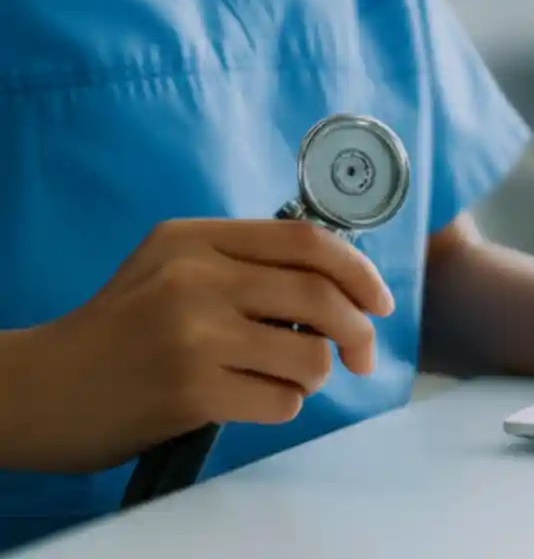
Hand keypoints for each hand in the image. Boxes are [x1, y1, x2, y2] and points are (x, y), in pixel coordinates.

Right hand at [0, 219, 393, 472]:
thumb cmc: (120, 329)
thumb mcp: (171, 267)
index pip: (307, 241)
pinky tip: (246, 400)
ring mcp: (194, 334)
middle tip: (361, 354)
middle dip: (358, 331)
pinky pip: (283, 401)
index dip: (359, 271)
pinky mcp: (192, 390)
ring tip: (277, 378)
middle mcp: (197, 278)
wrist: (42, 388)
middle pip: (321, 297)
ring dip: (313, 376)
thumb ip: (245, 262)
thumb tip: (341, 279)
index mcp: (195, 238)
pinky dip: (280, 405)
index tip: (380, 300)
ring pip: (310, 356)